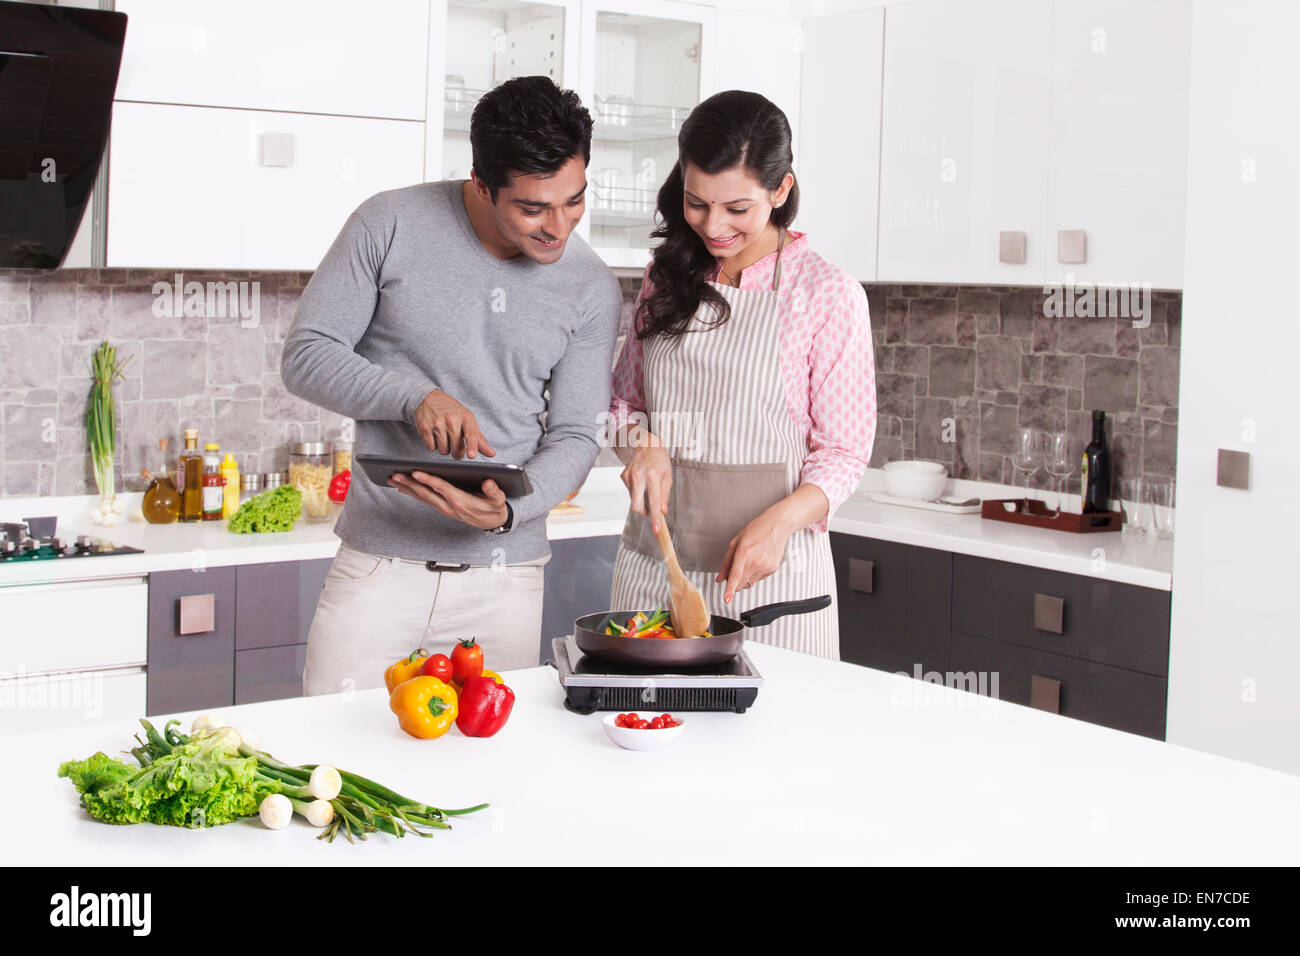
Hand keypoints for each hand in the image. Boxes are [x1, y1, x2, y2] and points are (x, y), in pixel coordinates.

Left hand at [388, 472, 508, 530]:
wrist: (493, 523)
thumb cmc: (494, 508)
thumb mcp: (498, 499)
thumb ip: (494, 491)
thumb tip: (489, 482)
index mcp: (461, 501)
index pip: (441, 488)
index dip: (428, 480)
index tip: (416, 472)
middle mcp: (449, 506)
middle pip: (426, 493)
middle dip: (410, 484)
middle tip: (395, 475)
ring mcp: (445, 508)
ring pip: (423, 497)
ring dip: (407, 488)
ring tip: (393, 479)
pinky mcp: (443, 508)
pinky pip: (425, 500)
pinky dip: (413, 493)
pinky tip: (404, 488)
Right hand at [414, 389, 495, 459]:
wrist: (430, 398)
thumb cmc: (453, 412)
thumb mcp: (468, 421)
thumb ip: (479, 440)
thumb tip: (491, 454)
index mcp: (466, 417)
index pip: (470, 434)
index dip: (472, 446)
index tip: (472, 455)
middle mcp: (451, 419)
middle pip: (456, 448)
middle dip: (457, 453)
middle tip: (456, 448)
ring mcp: (437, 424)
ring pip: (443, 450)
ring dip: (445, 449)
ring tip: (445, 438)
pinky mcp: (425, 428)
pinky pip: (431, 448)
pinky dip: (433, 446)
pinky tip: (435, 436)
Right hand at [620, 438, 671, 532]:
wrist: (646, 445)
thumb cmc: (659, 460)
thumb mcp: (668, 476)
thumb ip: (664, 495)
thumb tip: (662, 511)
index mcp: (653, 475)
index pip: (654, 501)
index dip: (655, 517)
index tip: (656, 528)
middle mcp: (638, 476)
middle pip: (636, 505)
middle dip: (644, 513)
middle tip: (651, 513)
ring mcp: (629, 476)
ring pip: (633, 500)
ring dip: (641, 501)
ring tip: (648, 490)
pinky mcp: (623, 477)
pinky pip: (630, 492)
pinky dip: (637, 493)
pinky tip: (641, 483)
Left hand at [715, 506, 795, 603]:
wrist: (778, 526)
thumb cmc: (756, 530)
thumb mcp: (736, 542)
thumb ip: (726, 563)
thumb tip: (720, 579)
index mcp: (745, 552)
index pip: (735, 576)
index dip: (729, 589)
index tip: (726, 599)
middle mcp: (756, 561)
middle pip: (741, 584)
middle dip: (734, 582)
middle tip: (735, 571)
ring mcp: (766, 566)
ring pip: (749, 583)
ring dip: (745, 578)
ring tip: (750, 561)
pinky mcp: (772, 569)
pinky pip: (758, 579)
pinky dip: (755, 574)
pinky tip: (758, 561)